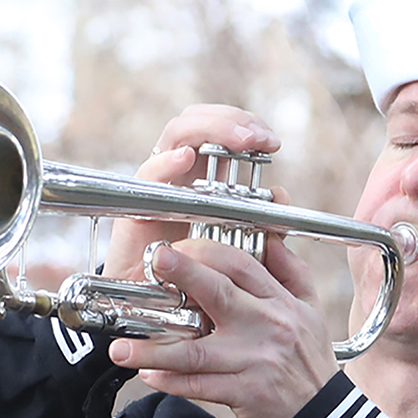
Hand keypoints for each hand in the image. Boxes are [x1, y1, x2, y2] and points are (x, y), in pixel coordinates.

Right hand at [103, 104, 280, 281]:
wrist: (155, 298)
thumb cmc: (193, 268)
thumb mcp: (236, 243)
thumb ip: (262, 220)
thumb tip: (280, 193)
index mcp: (200, 171)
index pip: (217, 127)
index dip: (244, 124)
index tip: (271, 142)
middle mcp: (178, 170)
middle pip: (197, 120)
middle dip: (231, 120)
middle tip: (259, 139)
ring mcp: (157, 182)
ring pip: (175, 134)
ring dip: (210, 130)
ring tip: (241, 142)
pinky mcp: (137, 203)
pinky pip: (148, 173)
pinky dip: (167, 162)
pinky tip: (186, 158)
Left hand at [107, 234, 337, 417]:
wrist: (323, 417)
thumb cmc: (309, 362)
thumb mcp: (311, 311)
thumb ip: (292, 272)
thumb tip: (271, 237)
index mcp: (281, 302)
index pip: (242, 265)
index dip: (207, 251)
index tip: (175, 247)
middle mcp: (268, 326)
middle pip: (220, 294)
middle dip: (184, 275)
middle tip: (154, 260)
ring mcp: (255, 361)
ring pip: (196, 352)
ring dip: (155, 350)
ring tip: (121, 348)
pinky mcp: (246, 393)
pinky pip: (199, 386)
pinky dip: (171, 382)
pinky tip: (148, 376)